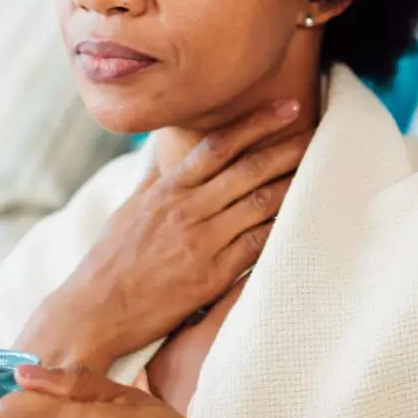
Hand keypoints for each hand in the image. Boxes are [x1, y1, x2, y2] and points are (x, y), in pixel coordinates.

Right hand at [22, 97, 313, 369]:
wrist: (94, 311)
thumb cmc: (109, 262)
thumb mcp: (128, 211)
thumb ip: (154, 180)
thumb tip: (165, 151)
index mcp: (166, 190)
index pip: (217, 145)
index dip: (256, 123)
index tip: (286, 106)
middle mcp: (186, 210)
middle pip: (247, 169)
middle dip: (287, 147)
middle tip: (319, 129)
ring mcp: (200, 242)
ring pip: (259, 205)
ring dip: (293, 184)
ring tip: (324, 169)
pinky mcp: (211, 276)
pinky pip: (256, 246)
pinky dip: (282, 230)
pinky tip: (305, 219)